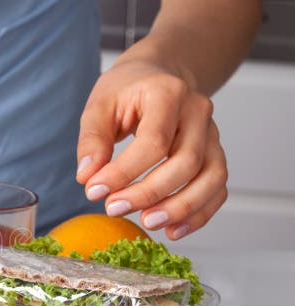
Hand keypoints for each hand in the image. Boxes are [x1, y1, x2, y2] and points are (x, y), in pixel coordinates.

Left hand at [76, 58, 227, 239]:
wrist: (158, 75)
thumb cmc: (127, 90)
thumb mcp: (99, 105)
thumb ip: (92, 140)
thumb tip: (87, 177)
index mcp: (168, 93)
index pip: (153, 141)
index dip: (124, 172)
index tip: (94, 191)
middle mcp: (198, 112)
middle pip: (186, 162)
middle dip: (149, 193)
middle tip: (114, 208)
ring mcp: (212, 134)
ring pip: (211, 178)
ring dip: (180, 208)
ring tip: (147, 223)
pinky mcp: (214, 154)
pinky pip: (217, 188)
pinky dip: (199, 213)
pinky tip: (173, 230)